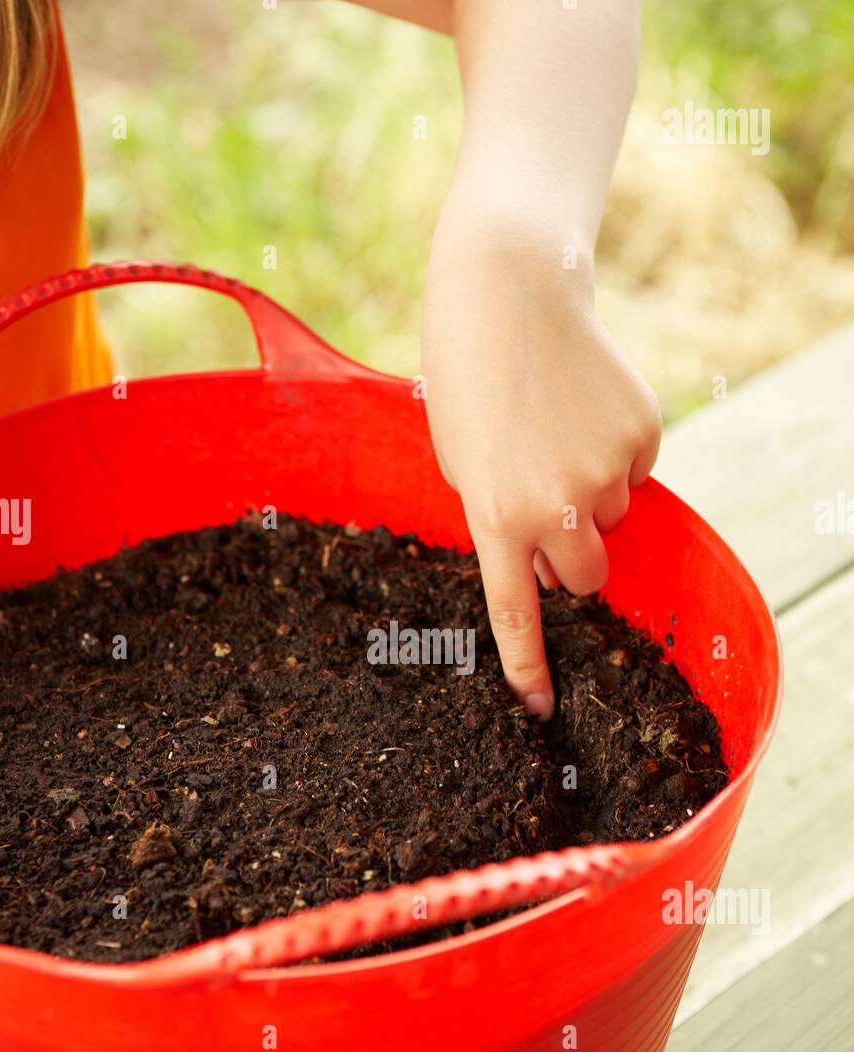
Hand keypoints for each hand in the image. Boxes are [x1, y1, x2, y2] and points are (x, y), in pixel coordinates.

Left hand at [422, 197, 661, 716]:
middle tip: (545, 502)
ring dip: (590, 494)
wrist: (510, 289)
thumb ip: (497, 519)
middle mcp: (557, 506)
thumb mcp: (460, 462)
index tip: (538, 707)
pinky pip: (636, 471)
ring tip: (555, 429)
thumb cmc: (467, 376)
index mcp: (496, 516)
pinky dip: (615, 452)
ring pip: (611, 518)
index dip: (528, 666)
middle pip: (584, 576)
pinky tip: (583, 406)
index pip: (516, 614)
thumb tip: (545, 562)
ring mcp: (607, 472)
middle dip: (569, 555)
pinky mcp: (644, 436)